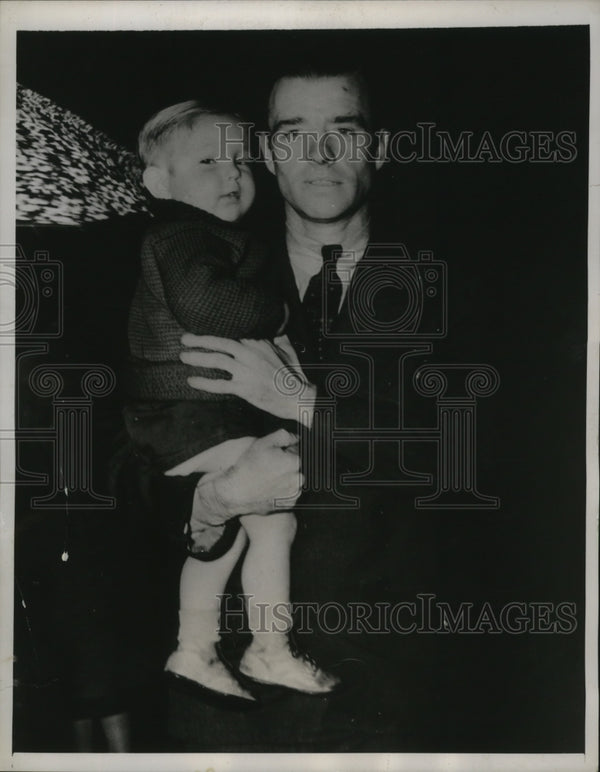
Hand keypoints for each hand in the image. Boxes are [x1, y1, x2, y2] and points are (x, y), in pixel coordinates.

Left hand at [180, 333, 315, 425]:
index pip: (232, 334)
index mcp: (258, 342)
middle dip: (199, 340)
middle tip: (184, 339)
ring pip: (216, 360)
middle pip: (219, 342)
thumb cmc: (294, 375)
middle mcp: (249, 353)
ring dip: (197, 358)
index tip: (203, 332)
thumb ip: (278, 338)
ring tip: (184, 357)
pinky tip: (192, 381)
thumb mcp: (288, 349)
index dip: (216, 333)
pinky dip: (204, 382)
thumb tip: (276, 329)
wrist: (299, 397)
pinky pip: (219, 385)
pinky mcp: (244, 388)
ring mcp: (246, 371)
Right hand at [192, 429, 303, 530]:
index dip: (287, 450)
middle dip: (287, 464)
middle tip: (270, 465)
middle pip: (297, 467)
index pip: (298, 451)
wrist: (236, 492)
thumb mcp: (263, 443)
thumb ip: (284, 436)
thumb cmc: (249, 468)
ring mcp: (294, 494)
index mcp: (295, 463)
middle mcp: (298, 480)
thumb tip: (295, 437)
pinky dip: (283, 490)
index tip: (276, 453)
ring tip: (268, 476)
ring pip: (294, 480)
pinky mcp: (288, 505)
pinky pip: (290, 494)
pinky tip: (270, 487)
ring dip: (286, 477)